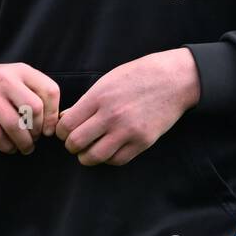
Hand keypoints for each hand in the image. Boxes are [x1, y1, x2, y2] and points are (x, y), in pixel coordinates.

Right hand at [0, 63, 60, 154]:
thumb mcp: (16, 79)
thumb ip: (35, 94)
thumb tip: (54, 125)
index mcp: (21, 70)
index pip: (49, 91)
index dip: (54, 115)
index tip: (49, 130)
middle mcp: (5, 78)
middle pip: (33, 108)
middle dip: (37, 130)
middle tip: (35, 138)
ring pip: (14, 125)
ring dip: (24, 142)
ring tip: (25, 147)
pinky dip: (7, 146)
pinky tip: (10, 147)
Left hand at [55, 48, 200, 165]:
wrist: (173, 79)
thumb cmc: (138, 76)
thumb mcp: (107, 81)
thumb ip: (86, 102)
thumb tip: (65, 119)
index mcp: (99, 97)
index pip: (66, 124)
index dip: (61, 131)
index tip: (65, 131)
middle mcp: (111, 115)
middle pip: (76, 143)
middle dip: (71, 145)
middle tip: (75, 142)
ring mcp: (128, 131)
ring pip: (94, 156)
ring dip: (86, 156)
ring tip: (88, 150)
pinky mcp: (142, 142)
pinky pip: (117, 160)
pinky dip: (108, 159)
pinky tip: (108, 150)